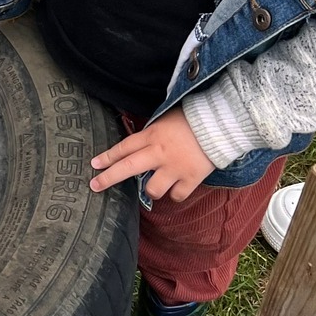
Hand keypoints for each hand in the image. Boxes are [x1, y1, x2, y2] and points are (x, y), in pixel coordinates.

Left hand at [89, 106, 213, 202]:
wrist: (222, 124)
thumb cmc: (193, 119)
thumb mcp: (166, 119)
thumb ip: (151, 133)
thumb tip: (137, 145)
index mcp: (153, 135)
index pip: (124, 147)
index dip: (107, 157)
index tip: (94, 164)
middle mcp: (160, 153)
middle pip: (128, 168)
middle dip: (108, 178)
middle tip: (94, 185)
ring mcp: (175, 167)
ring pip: (152, 189)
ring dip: (152, 189)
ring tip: (158, 184)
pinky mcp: (191, 178)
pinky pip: (176, 196)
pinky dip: (176, 194)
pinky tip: (178, 187)